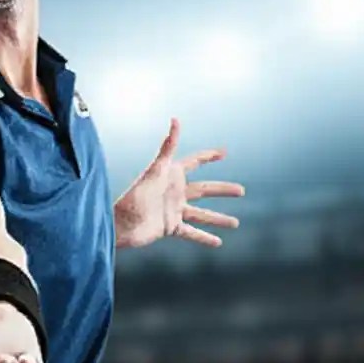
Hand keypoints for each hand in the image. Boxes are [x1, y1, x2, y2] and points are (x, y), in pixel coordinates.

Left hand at [114, 118, 244, 248]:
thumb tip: (176, 119)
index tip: (224, 152)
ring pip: (202, 214)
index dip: (209, 156)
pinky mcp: (170, 228)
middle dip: (223, 190)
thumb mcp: (155, 170)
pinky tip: (218, 243)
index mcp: (171, 175)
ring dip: (219, 219)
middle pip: (204, 190)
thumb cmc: (135, 195)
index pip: (194, 162)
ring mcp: (173, 210)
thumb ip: (168, 146)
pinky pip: (192, 233)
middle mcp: (174, 192)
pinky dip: (205, 238)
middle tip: (242, 190)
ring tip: (236, 223)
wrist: (121, 224)